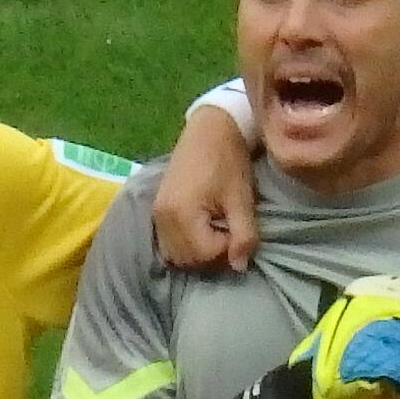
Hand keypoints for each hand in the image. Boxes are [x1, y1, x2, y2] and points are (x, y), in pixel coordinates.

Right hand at [153, 106, 260, 270]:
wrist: (209, 131)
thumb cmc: (229, 162)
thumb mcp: (241, 200)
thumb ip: (243, 235)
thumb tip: (239, 267)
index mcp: (181, 214)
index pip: (205, 255)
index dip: (227, 249)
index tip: (238, 229)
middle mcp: (162, 217)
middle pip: (188, 259)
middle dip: (213, 255)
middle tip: (230, 233)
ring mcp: (156, 214)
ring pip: (176, 255)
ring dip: (199, 253)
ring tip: (218, 231)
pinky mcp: (157, 210)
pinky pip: (168, 243)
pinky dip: (186, 245)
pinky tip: (204, 230)